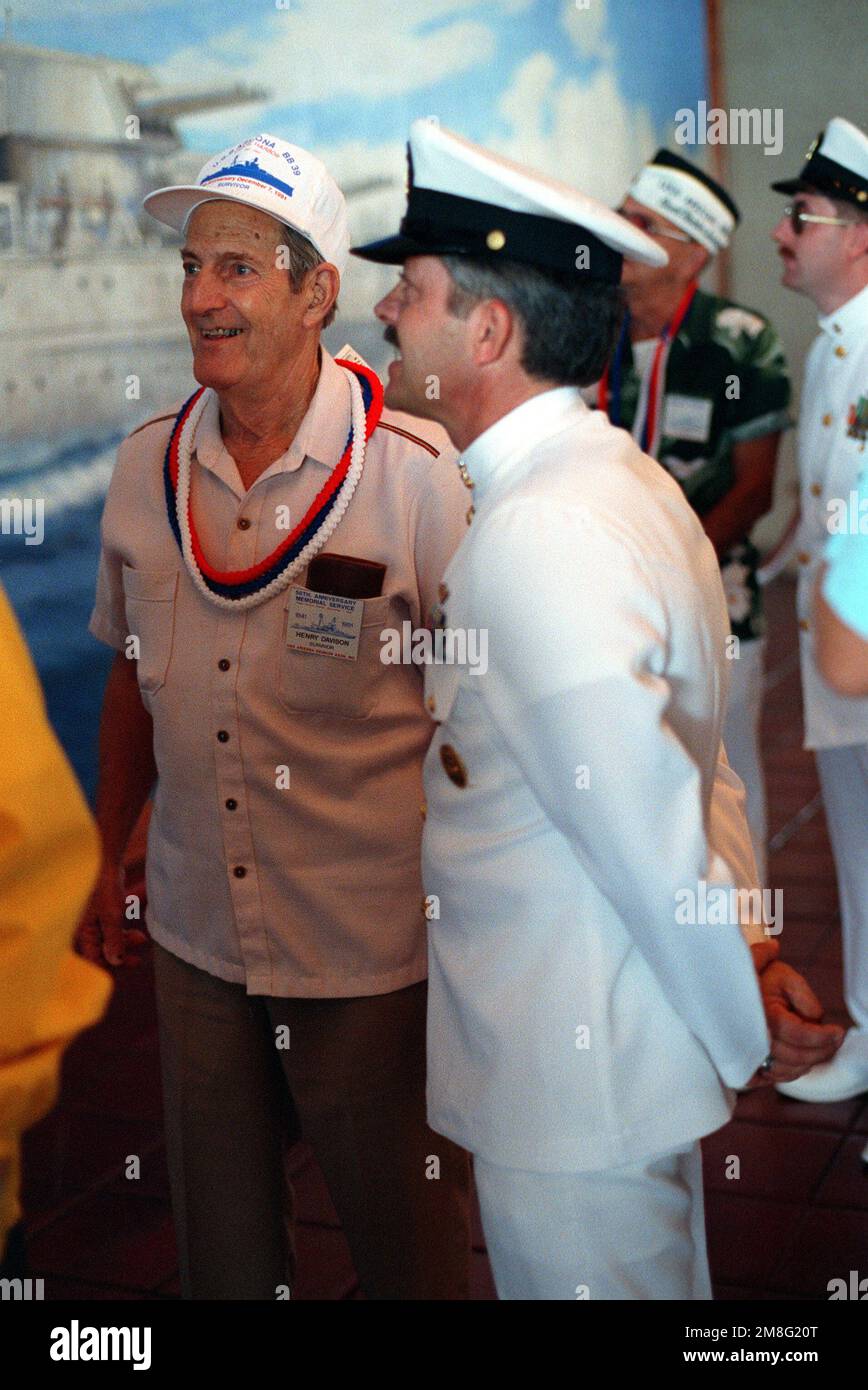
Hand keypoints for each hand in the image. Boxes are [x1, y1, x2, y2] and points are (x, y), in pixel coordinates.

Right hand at [76, 857, 147, 967]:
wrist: (106, 860)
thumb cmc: (104, 888)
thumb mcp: (112, 916)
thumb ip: (114, 940)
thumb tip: (114, 961)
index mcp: (84, 931)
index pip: (93, 956)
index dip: (109, 964)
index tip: (129, 965)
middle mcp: (87, 926)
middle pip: (103, 948)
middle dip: (121, 953)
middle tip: (137, 959)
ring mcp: (96, 916)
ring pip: (111, 936)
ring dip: (126, 939)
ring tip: (142, 939)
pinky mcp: (104, 907)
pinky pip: (114, 924)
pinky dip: (125, 927)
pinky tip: (137, 927)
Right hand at [746, 960, 844, 1087]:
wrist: (730, 986)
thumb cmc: (763, 980)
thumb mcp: (787, 978)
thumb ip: (805, 997)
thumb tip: (817, 1021)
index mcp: (762, 1014)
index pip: (799, 1034)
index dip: (824, 1037)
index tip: (839, 1031)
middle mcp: (750, 1037)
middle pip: (796, 1056)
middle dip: (822, 1051)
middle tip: (835, 1040)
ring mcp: (744, 1053)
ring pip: (786, 1070)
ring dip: (808, 1062)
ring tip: (817, 1047)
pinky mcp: (742, 1064)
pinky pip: (771, 1077)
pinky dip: (790, 1072)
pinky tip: (799, 1058)